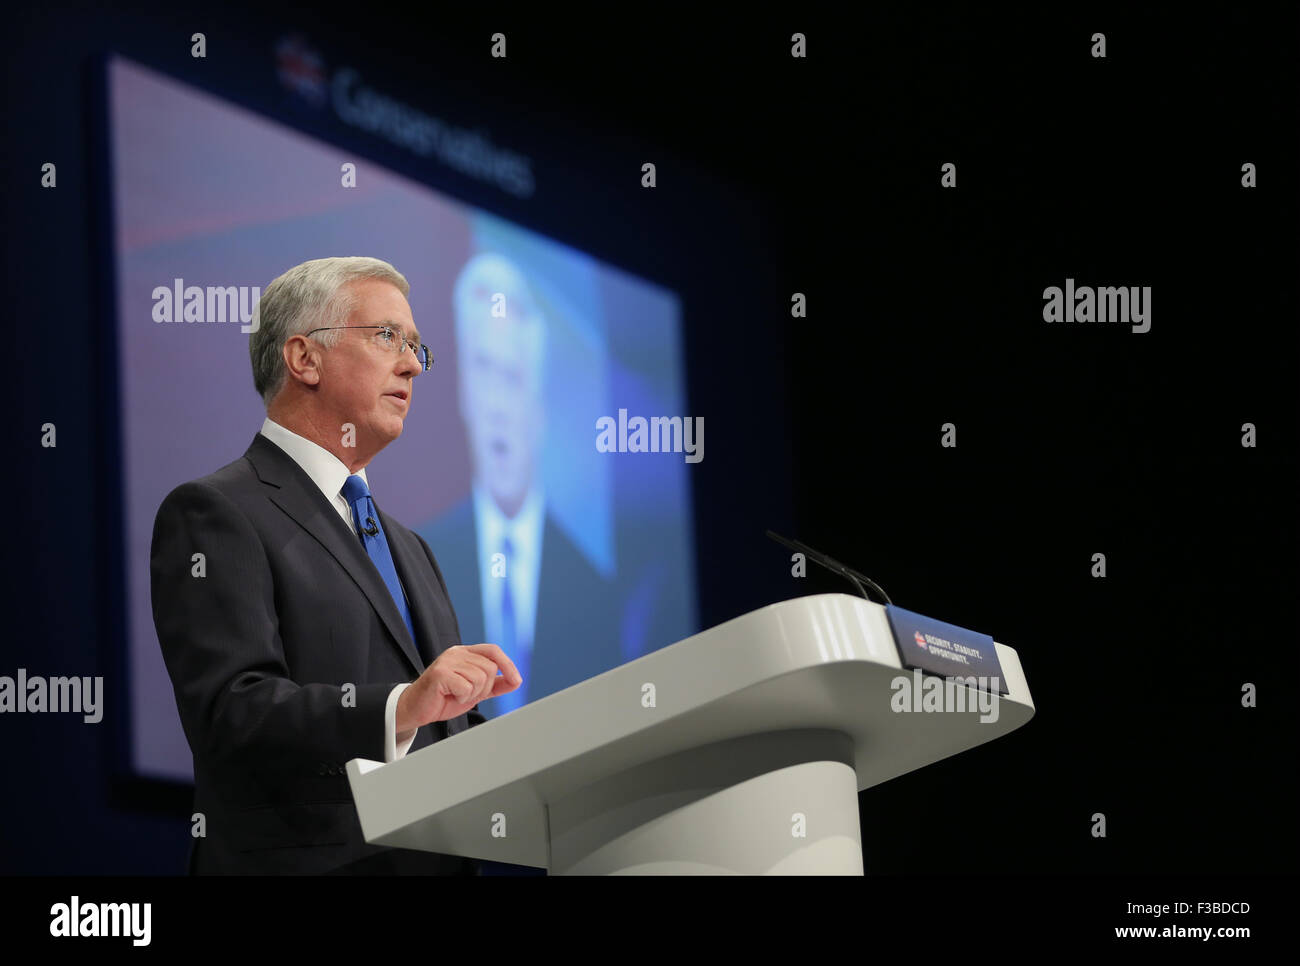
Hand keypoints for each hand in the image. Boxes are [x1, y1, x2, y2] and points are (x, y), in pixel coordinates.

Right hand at [396, 643, 520, 730]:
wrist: (417, 709)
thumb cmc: (444, 698)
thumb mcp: (475, 691)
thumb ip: (494, 684)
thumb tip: (516, 680)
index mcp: (465, 653)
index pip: (493, 651)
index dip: (508, 665)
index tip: (517, 680)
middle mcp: (456, 653)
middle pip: (490, 667)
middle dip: (484, 688)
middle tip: (467, 694)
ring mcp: (447, 661)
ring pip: (480, 678)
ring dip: (472, 694)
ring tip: (457, 695)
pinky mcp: (440, 674)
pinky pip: (466, 687)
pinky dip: (462, 698)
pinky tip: (450, 697)